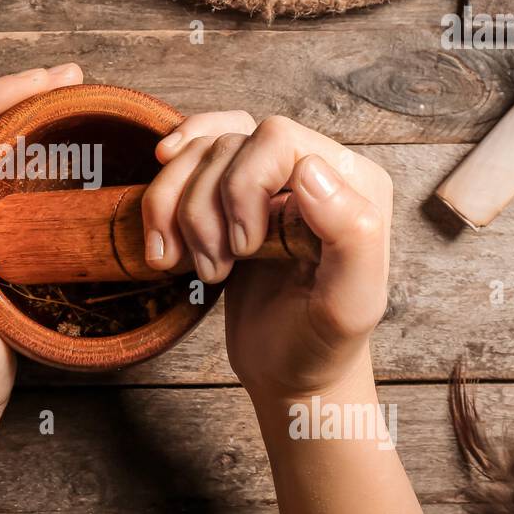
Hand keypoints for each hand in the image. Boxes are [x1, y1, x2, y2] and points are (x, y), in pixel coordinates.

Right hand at [140, 113, 392, 399]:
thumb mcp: (349, 306)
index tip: (243, 251)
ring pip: (199, 153)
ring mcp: (270, 180)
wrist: (290, 374)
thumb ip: (352, 234)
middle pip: (229, 143)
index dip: (243, 187)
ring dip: (176, 211)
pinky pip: (188, 160)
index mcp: (352, 184)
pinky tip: (161, 221)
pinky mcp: (233, 197)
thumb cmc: (321, 345)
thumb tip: (310, 170)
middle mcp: (313, 169)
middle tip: (215, 270)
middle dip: (205, 206)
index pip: (276, 139)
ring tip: (185, 265)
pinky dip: (163, 191)